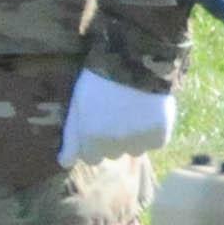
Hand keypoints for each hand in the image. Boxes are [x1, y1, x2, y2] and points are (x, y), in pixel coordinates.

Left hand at [59, 68, 177, 167]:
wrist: (135, 61)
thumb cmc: (99, 79)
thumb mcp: (78, 104)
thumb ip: (71, 136)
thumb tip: (64, 163)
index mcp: (90, 137)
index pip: (89, 158)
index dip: (91, 144)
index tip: (94, 131)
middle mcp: (113, 145)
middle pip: (111, 154)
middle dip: (111, 141)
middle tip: (114, 116)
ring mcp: (137, 142)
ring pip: (133, 150)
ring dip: (132, 139)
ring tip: (131, 112)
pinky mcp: (159, 136)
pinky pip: (154, 143)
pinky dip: (152, 133)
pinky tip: (148, 113)